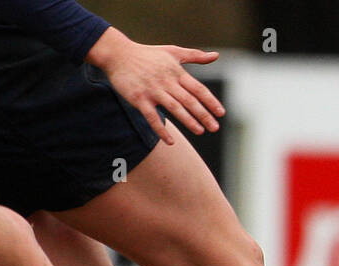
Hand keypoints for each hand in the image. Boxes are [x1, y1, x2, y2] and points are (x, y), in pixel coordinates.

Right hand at [87, 28, 222, 144]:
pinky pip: (152, 117)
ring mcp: (152, 91)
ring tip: (200, 131)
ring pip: (174, 108)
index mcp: (176, 72)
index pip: (198, 88)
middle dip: (203, 115)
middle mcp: (166, 81)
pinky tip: (170, 141)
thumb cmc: (148, 54)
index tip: (221, 113)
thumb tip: (216, 56)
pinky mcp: (139, 99)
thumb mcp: (173, 51)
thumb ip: (195, 55)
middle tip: (214, 128)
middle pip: (189, 100)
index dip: (210, 101)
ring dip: (188, 120)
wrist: (118, 54)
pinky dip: (161, 130)